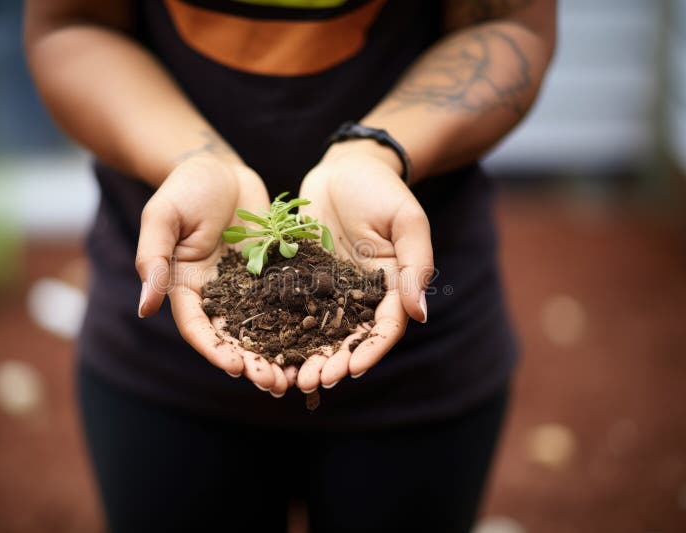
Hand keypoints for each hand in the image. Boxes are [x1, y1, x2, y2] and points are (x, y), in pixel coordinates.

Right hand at [135, 156, 292, 396]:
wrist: (219, 167)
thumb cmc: (184, 188)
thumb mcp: (162, 218)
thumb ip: (154, 259)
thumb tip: (144, 307)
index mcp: (186, 287)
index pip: (199, 328)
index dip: (216, 350)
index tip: (236, 368)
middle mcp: (217, 294)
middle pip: (234, 337)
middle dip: (253, 364)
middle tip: (275, 385)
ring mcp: (246, 285)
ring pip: (262, 328)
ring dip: (278, 354)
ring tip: (297, 376)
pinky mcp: (272, 273)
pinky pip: (286, 302)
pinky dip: (299, 324)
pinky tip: (318, 341)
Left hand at [295, 145, 433, 391]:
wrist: (347, 166)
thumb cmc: (383, 189)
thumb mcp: (408, 222)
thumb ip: (415, 267)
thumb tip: (420, 315)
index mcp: (391, 286)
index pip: (384, 328)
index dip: (369, 351)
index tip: (352, 370)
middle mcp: (360, 294)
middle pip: (348, 338)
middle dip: (332, 363)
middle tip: (310, 383)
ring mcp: (330, 288)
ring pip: (318, 331)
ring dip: (305, 356)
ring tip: (287, 377)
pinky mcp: (303, 277)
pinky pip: (292, 307)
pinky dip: (282, 330)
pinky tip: (265, 347)